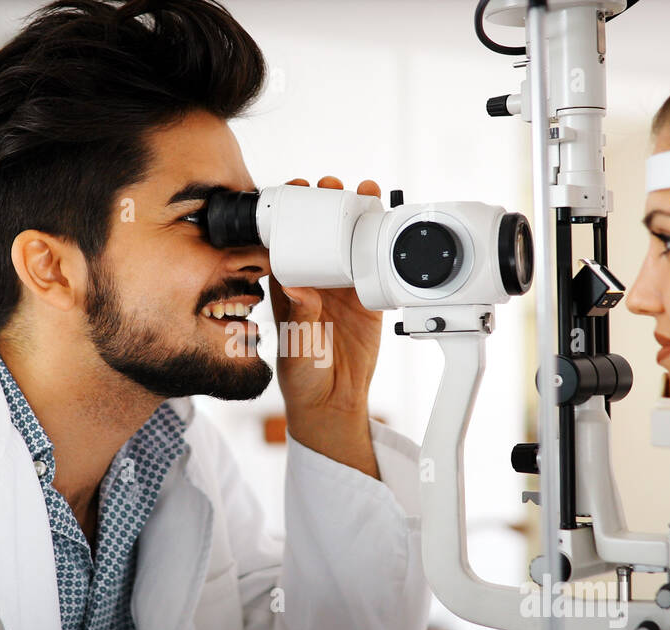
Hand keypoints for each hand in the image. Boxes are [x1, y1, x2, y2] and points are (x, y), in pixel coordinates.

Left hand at [269, 176, 383, 478]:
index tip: (292, 190)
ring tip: (362, 190)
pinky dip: (379, 243)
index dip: (288, 214)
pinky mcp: (367, 299)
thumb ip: (300, 316)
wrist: (334, 402)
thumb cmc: (303, 376)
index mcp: (287, 288)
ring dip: (355, 216)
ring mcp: (342, 289)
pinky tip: (384, 221)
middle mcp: (314, 283)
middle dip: (325, 205)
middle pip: (319, 234)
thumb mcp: (296, 344)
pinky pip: (374, 265)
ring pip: (348, 243)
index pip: (285, 242)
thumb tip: (296, 286)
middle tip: (330, 186)